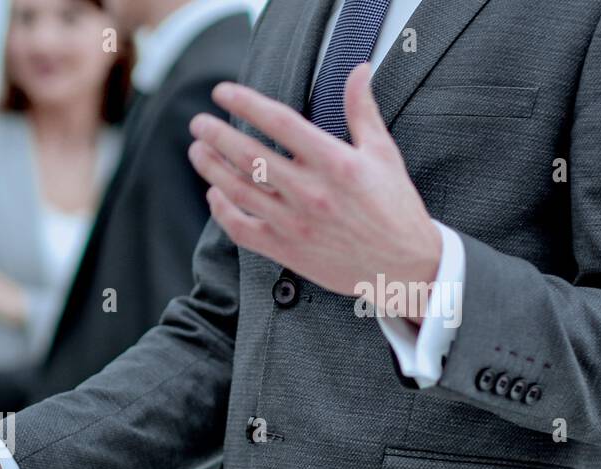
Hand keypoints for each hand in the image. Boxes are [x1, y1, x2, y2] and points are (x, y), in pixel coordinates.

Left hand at [186, 64, 441, 323]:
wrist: (403, 265)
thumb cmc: (394, 207)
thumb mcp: (383, 153)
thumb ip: (363, 111)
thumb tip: (358, 70)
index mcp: (336, 163)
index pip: (281, 124)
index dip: (247, 104)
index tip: (223, 93)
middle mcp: (311, 192)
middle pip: (250, 157)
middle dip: (217, 136)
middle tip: (198, 123)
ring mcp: (294, 223)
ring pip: (238, 191)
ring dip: (212, 168)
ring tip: (197, 150)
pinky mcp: (285, 250)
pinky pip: (241, 228)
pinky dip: (221, 211)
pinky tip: (214, 193)